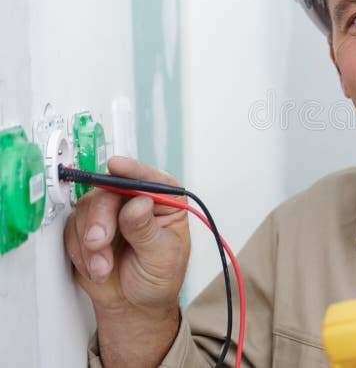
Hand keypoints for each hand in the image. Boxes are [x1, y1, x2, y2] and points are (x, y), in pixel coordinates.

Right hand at [63, 156, 189, 364]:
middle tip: (99, 242)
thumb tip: (138, 204)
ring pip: (87, 209)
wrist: (135, 306)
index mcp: (165, 202)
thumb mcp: (162, 256)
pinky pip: (72, 229)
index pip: (151, 178)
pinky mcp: (87, 227)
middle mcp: (136, 201)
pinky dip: (80, 251)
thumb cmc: (158, 279)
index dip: (132, 170)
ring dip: (90, 243)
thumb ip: (147, 230)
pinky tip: (96, 268)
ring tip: (104, 267)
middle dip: (100, 218)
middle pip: (109, 190)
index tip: (116, 166)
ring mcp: (110, 213)